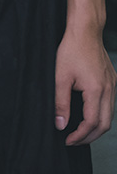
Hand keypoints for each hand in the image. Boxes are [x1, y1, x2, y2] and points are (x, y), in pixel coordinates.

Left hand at [55, 26, 114, 145]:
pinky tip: (89, 115)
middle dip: (90, 137)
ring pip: (109, 115)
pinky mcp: (112, 80)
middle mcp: (109, 90)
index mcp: (96, 90)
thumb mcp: (60, 77)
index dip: (80, 135)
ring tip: (80, 132)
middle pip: (105, 124)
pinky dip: (101, 115)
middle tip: (74, 142)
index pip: (91, 123)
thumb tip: (61, 125)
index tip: (68, 141)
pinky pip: (110, 104)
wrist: (85, 31)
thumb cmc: (71, 51)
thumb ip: (60, 103)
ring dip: (96, 127)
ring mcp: (113, 85)